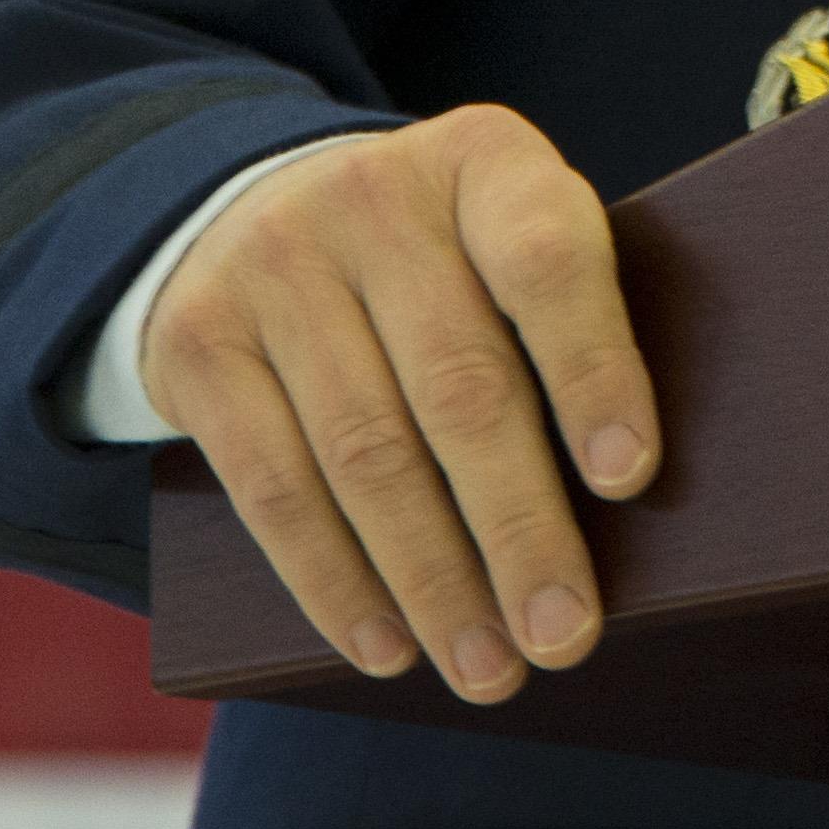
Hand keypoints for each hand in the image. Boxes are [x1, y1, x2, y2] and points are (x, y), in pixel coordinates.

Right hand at [137, 103, 657, 702]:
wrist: (258, 207)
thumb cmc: (441, 259)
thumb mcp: (501, 238)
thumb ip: (560, 324)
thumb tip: (627, 502)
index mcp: (486, 159)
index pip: (547, 262)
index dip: (593, 370)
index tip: (630, 480)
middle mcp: (375, 197)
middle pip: (459, 385)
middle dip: (518, 530)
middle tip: (567, 637)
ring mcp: (275, 266)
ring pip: (366, 454)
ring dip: (434, 582)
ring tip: (489, 669)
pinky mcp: (197, 344)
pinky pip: (272, 486)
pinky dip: (336, 581)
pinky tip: (387, 646)